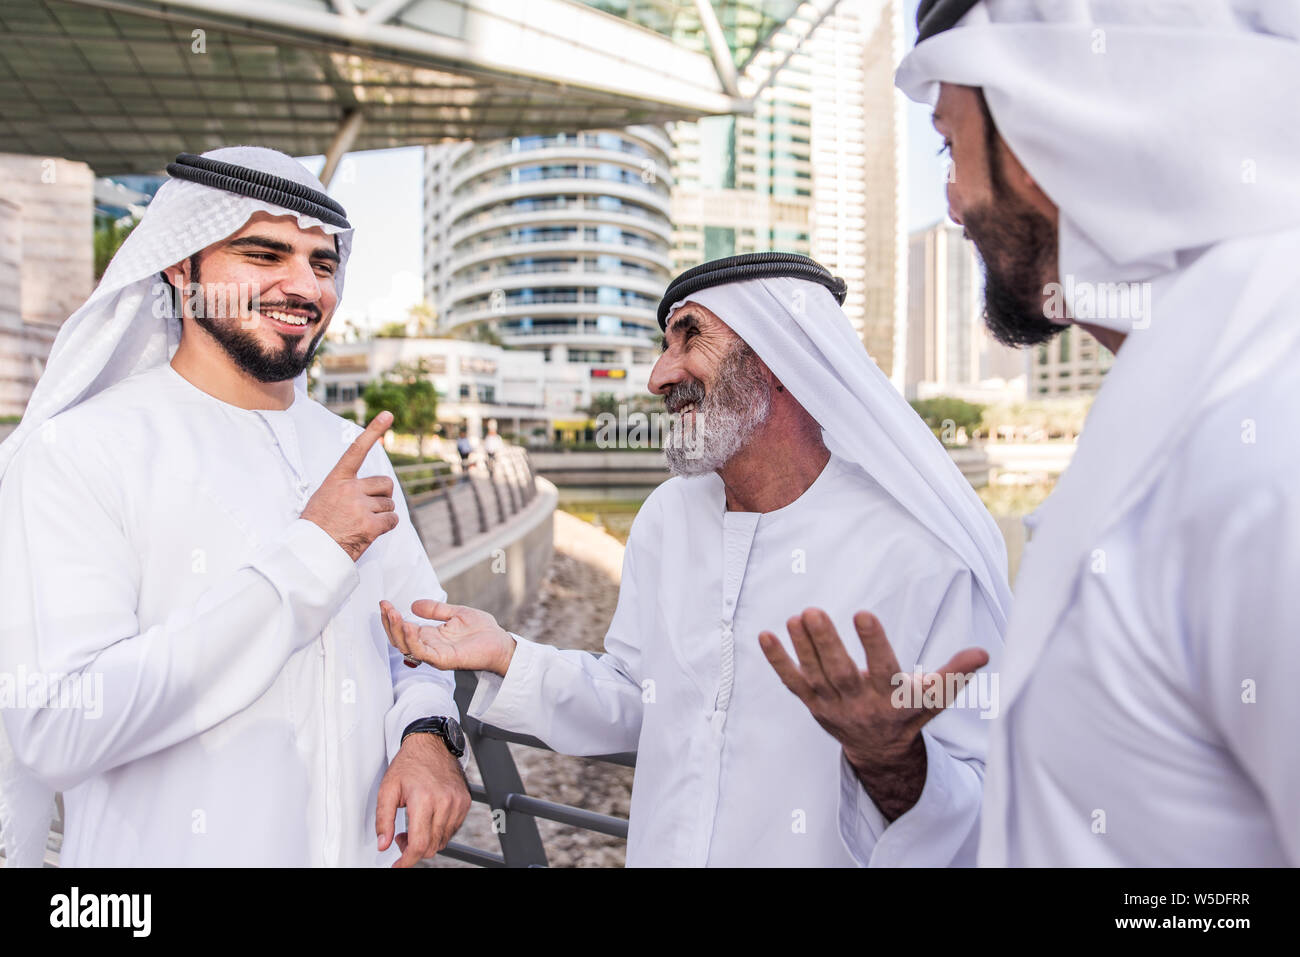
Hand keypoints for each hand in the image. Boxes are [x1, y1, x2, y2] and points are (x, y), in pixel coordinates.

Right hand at [301, 411, 397, 560]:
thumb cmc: (317, 527)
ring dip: (381, 515)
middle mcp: (350, 489)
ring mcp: (361, 507)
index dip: (373, 431)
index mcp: (336, 480)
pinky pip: (392, 520)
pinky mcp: (371, 525)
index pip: (356, 450)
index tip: (388, 414)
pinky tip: (370, 533)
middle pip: (385, 484)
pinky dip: (386, 527)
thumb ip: (346, 489)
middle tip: (368, 509)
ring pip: (389, 505)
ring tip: (361, 524)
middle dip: (383, 496)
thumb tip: (371, 489)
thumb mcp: (324, 498)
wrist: (311, 553)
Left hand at [376, 733, 470, 867]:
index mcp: (424, 799)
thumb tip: (383, 844)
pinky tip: (428, 819)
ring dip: (426, 841)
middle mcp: (445, 802)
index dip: (407, 860)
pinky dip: (439, 832)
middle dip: (413, 850)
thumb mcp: (388, 789)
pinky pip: (452, 830)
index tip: (398, 865)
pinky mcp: (465, 802)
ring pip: (442, 840)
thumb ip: (383, 820)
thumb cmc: (409, 764)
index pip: (419, 844)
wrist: (432, 744)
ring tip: (414, 826)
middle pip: (431, 846)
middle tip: (401, 837)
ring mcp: (458, 803)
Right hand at [380, 599, 515, 675]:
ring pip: (407, 647)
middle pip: (400, 640)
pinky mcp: (444, 660)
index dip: (392, 618)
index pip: (403, 630)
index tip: (384, 603)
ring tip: (393, 614)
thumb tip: (414, 604)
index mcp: (431, 636)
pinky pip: (423, 652)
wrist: (501, 643)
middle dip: (389, 623)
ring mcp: (435, 655)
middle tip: (385, 607)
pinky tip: (409, 625)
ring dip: (397, 630)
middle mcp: (429, 647)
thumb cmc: (483, 631)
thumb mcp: (456, 613)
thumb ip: (436, 610)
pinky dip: (413, 640)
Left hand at [758, 609, 988, 819]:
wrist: (880, 751)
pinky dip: (777, 661)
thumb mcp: (935, 697)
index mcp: (891, 698)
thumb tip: (984, 652)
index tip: (863, 614)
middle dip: (826, 643)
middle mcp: (859, 702)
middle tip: (813, 612)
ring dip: (802, 647)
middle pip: (840, 672)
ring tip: (796, 617)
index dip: (873, 643)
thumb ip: (955, 673)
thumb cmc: (908, 714)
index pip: (882, 668)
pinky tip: (765, 636)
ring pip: (814, 675)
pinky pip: (792, 682)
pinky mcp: (812, 702)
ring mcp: (832, 704)